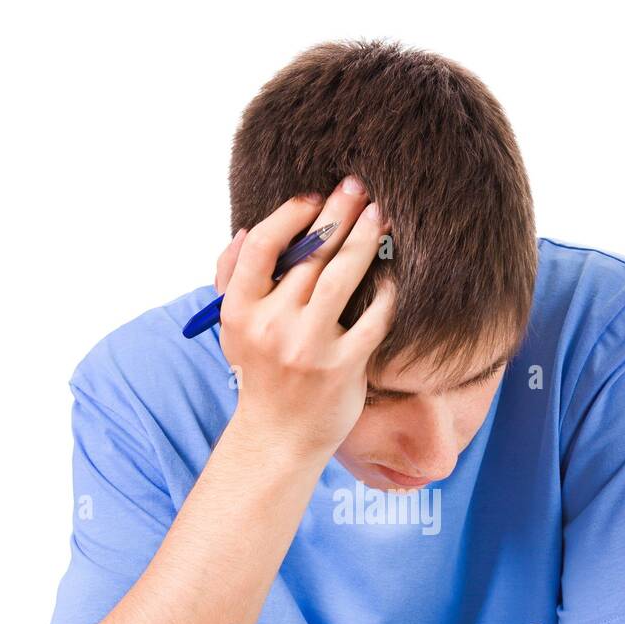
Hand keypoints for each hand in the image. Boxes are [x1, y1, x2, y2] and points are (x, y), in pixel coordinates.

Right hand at [214, 178, 394, 462]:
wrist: (279, 436)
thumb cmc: (261, 374)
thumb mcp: (233, 329)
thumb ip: (232, 279)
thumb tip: (246, 231)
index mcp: (240, 311)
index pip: (262, 246)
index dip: (291, 215)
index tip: (313, 198)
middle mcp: (272, 326)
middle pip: (311, 254)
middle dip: (339, 213)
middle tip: (359, 187)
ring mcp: (309, 347)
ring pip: (343, 276)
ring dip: (366, 239)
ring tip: (380, 216)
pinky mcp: (343, 367)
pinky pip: (373, 318)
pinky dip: (386, 293)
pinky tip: (392, 276)